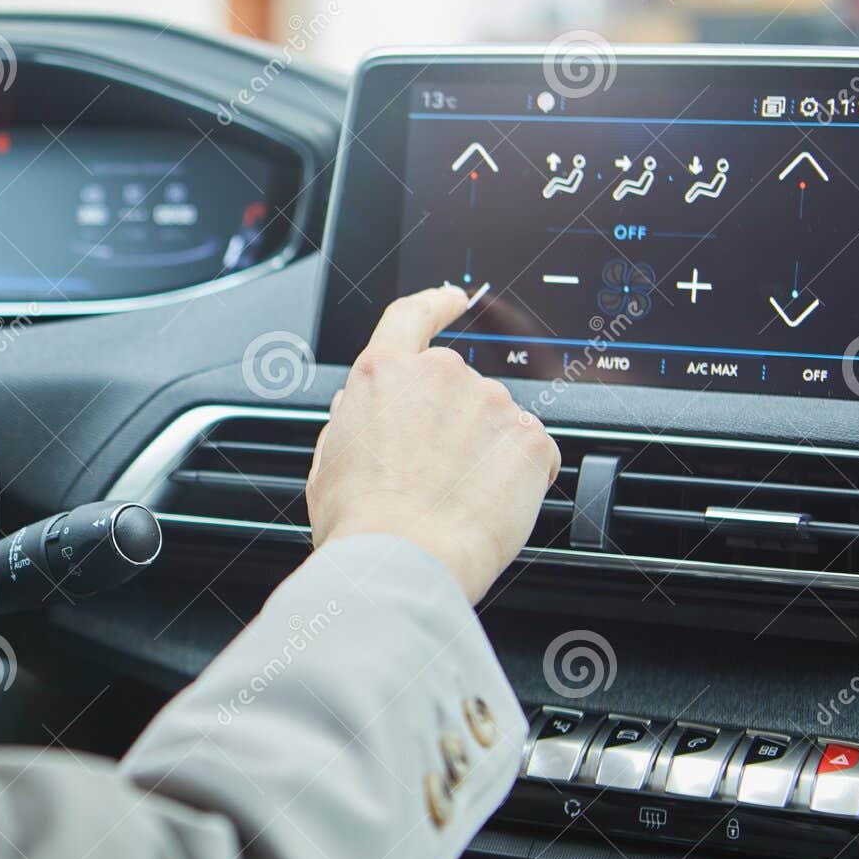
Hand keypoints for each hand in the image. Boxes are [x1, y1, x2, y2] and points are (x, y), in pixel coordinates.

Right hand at [306, 285, 560, 602]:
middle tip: (433, 478)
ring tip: (454, 502)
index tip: (454, 298)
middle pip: (457, 389)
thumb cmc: (360, 522)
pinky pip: (530, 454)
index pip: (412, 317)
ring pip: (495, 424)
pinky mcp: (530, 439)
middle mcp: (442, 376)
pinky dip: (515, 479)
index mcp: (385, 375)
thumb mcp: (328, 464)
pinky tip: (486, 508)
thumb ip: (351, 422)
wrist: (404, 559)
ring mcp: (491, 404)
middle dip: (453, 427)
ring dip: (483, 455)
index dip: (435, 304)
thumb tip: (360, 410)